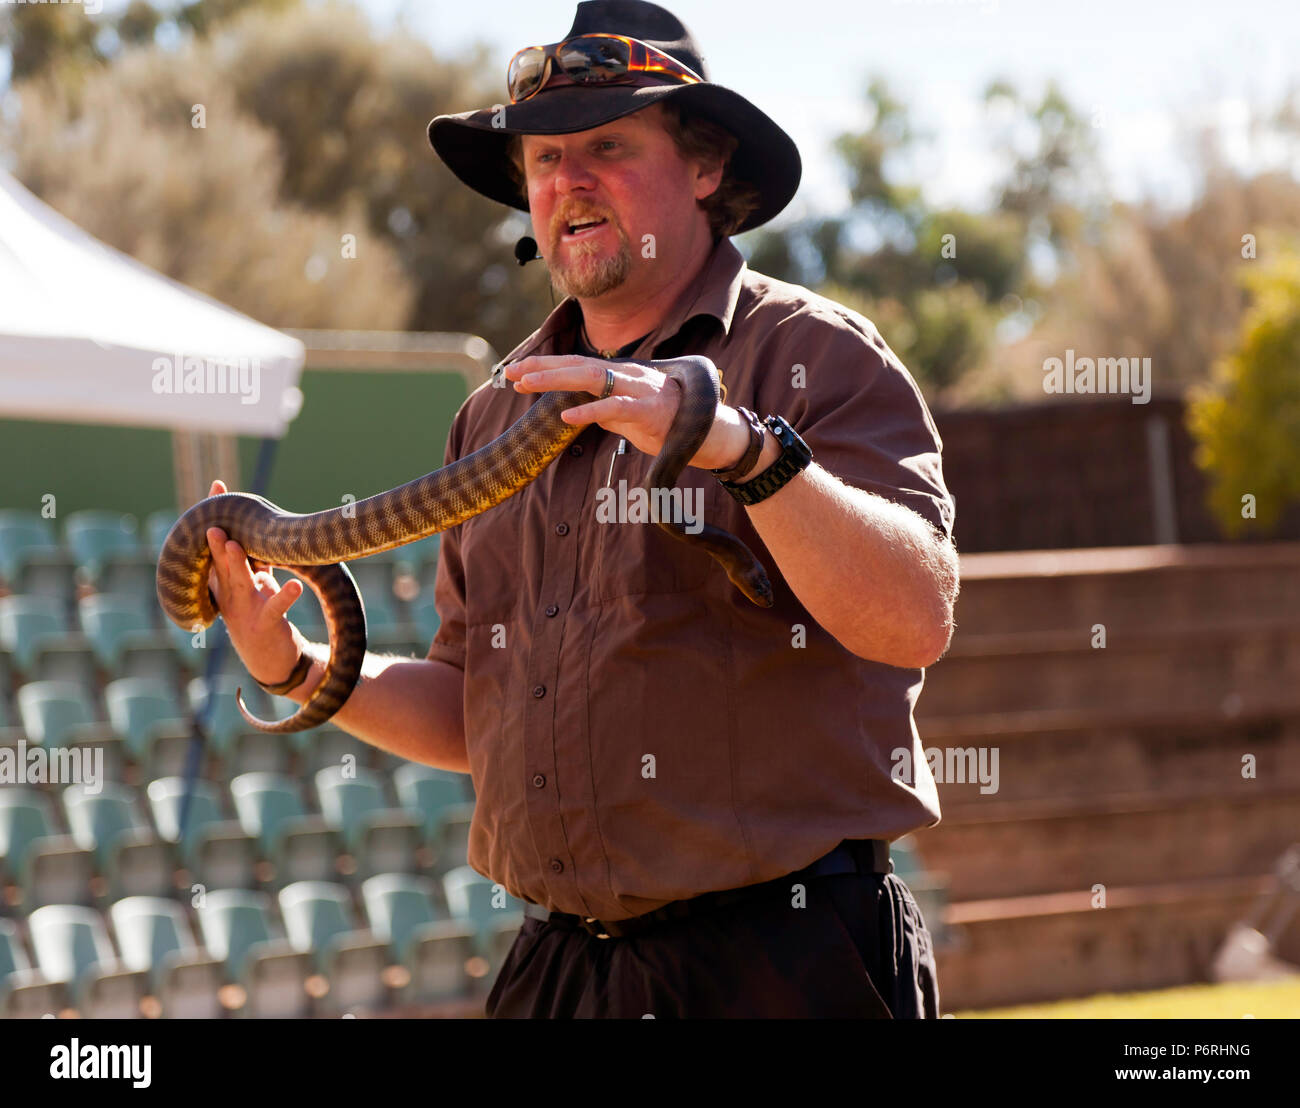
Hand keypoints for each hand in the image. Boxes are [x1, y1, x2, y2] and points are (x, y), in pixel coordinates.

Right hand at [203, 479, 310, 687]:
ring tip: (236, 546)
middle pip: (220, 565)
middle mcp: (229, 593)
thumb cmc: (259, 614)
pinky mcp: (266, 624)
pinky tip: (293, 586)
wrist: (270, 658)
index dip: (215, 518)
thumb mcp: (251, 583)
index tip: (217, 488)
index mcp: (224, 580)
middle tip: (211, 524)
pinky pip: (275, 607)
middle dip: (215, 545)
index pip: (217, 546)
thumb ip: (248, 557)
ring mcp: (244, 610)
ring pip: (240, 583)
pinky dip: (283, 596)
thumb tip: (244, 526)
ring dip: (237, 565)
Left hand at [503, 355, 752, 471]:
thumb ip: (604, 409)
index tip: (516, 372)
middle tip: (511, 372)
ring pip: (591, 377)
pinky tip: (566, 414)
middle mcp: (627, 375)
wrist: (709, 434)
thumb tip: (579, 409)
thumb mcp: (627, 416)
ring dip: (556, 379)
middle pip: (577, 365)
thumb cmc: (669, 424)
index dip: (545, 367)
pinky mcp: (649, 411)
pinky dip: (589, 409)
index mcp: (620, 376)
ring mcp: (638, 390)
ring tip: (527, 384)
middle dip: (542, 367)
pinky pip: (614, 407)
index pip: (576, 365)